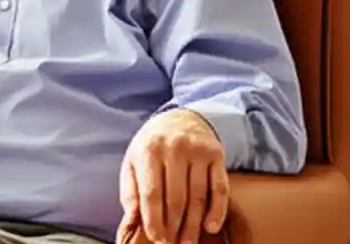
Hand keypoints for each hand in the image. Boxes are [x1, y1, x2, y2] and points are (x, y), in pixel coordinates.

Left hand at [118, 109, 227, 243]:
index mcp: (148, 151)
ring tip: (189, 242)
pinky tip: (211, 226)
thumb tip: (130, 222)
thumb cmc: (152, 146)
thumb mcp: (133, 161)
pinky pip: (220, 188)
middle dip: (174, 226)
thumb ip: (130, 191)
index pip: (151, 193)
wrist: (181, 118)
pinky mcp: (216, 155)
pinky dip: (217, 210)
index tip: (157, 238)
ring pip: (198, 196)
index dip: (154, 219)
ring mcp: (197, 151)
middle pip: (176, 198)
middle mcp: (174, 149)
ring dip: (194, 224)